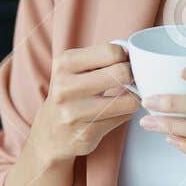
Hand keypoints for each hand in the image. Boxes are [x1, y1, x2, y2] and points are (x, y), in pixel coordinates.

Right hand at [33, 42, 139, 164]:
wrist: (51, 134)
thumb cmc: (71, 96)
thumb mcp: (75, 70)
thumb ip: (101, 58)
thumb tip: (135, 54)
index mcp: (65, 64)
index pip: (112, 52)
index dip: (125, 58)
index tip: (123, 64)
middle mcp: (65, 87)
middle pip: (121, 73)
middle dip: (133, 77)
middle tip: (130, 81)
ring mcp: (74, 112)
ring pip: (128, 101)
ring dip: (133, 98)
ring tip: (126, 97)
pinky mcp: (85, 134)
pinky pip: (123, 118)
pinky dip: (126, 114)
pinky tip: (116, 113)